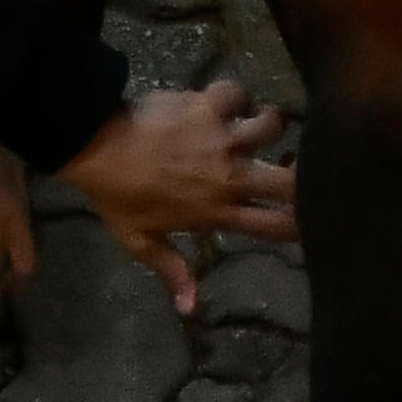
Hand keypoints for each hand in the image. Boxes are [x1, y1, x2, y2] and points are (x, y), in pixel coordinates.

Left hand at [54, 82, 296, 313]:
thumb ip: (173, 271)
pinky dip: (237, 95)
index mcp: (219, 211)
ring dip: (269, 125)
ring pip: (273, 125)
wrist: (97, 147)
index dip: (300, 226)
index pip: (278, 226)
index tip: (304, 219)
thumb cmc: (119, 197)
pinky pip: (238, 92)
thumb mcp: (142, 242)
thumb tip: (190, 309)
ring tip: (258, 126)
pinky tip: (228, 102)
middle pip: (290, 179)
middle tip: (292, 166)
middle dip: (301, 174)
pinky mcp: (208, 104)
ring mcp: (222, 137)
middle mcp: (231, 175)